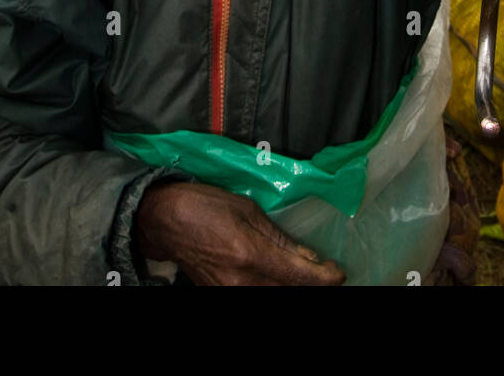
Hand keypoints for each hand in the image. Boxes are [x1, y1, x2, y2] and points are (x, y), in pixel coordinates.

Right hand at [134, 179, 345, 286]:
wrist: (166, 223)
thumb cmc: (206, 206)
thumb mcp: (248, 211)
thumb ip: (280, 239)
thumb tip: (310, 258)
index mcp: (251, 254)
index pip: (300, 277)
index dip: (326, 278)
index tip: (338, 272)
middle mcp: (243, 282)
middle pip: (291, 293)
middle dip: (312, 285)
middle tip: (324, 272)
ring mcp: (231, 294)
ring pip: (276, 296)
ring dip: (293, 287)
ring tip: (302, 274)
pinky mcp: (222, 298)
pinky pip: (259, 296)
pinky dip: (274, 288)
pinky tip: (279, 278)